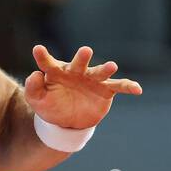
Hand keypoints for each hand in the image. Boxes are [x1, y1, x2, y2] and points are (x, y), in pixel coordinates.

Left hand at [25, 44, 141, 130]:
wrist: (68, 121)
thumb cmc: (50, 105)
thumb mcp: (37, 101)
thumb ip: (33, 88)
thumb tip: (35, 75)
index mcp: (56, 72)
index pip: (47, 63)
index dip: (43, 56)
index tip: (37, 49)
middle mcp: (76, 72)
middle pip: (79, 63)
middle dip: (82, 57)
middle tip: (85, 51)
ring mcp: (92, 79)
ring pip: (100, 72)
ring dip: (106, 69)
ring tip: (112, 66)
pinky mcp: (105, 89)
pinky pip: (118, 86)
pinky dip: (128, 87)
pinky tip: (137, 89)